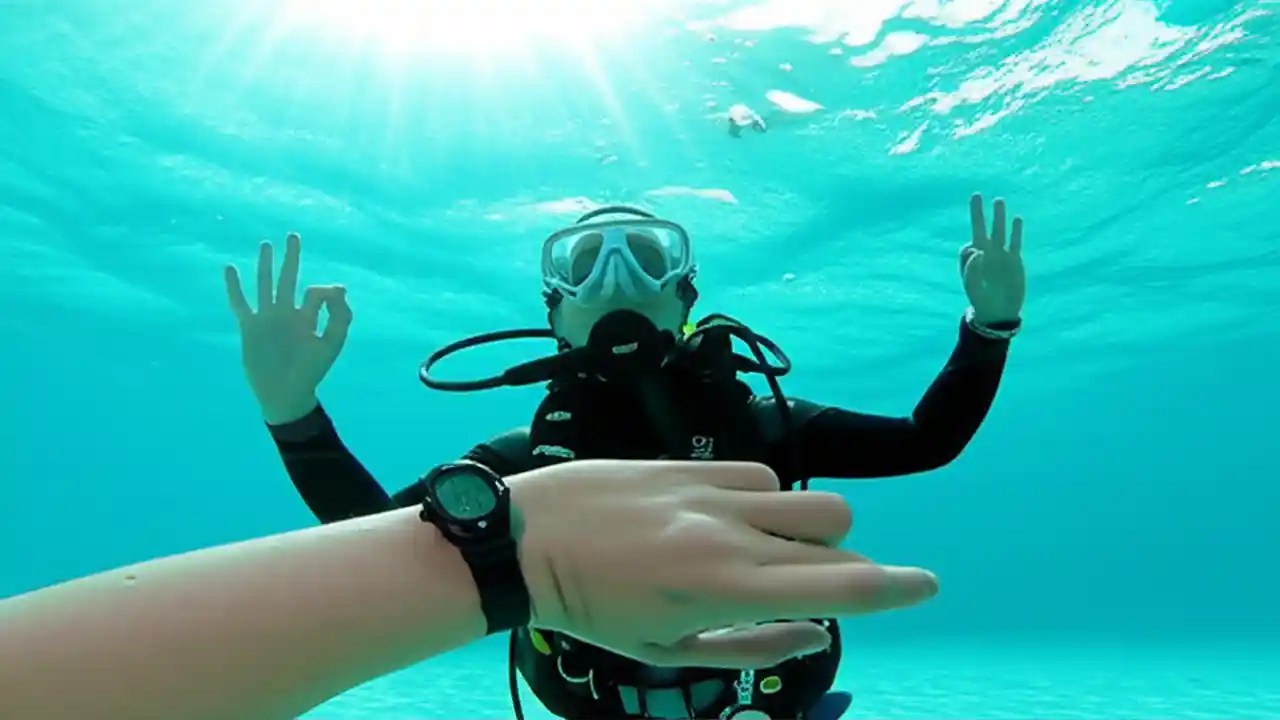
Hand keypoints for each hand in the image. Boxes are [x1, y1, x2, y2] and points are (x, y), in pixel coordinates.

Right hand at [224, 233, 351, 424]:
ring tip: (266, 244)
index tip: (333, 297)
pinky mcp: (250, 327)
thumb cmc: (311, 371)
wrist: (285, 393)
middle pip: (289, 278)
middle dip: (292, 258)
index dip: (326, 291)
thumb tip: (339, 287)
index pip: (316, 292)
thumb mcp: (332, 344)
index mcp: (309, 317)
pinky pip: (240, 302)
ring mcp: (267, 319)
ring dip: (266, 265)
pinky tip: (230, 268)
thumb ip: (340, 317)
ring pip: (265, 285)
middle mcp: (288, 314)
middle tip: (294, 236)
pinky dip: (234, 286)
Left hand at [512, 460, 937, 668]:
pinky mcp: (690, 463)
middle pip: (837, 534)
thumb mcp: (667, 653)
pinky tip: (729, 518)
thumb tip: (814, 636)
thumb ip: (751, 646)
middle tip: (811, 587)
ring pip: (806, 498)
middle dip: (844, 565)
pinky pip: (761, 475)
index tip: (928, 586)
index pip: (839, 586)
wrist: (523, 539)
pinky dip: (765, 501)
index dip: (897, 588)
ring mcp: (710, 491)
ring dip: (809, 530)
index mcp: (725, 589)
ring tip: (765, 550)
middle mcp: (729, 533)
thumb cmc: (590, 611)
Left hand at [961, 194, 1025, 324]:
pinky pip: (1015, 242)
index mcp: (971, 261)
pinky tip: (1016, 219)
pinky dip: (1015, 231)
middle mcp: (985, 254)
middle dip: (978, 213)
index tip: (978, 256)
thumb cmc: (982, 301)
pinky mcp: (1014, 260)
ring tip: (999, 200)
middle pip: (980, 228)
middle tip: (976, 194)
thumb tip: (978, 250)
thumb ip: (972, 271)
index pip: (968, 247)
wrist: (1000, 311)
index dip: (971, 249)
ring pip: (999, 231)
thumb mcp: (973, 288)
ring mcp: (1000, 256)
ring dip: (998, 216)